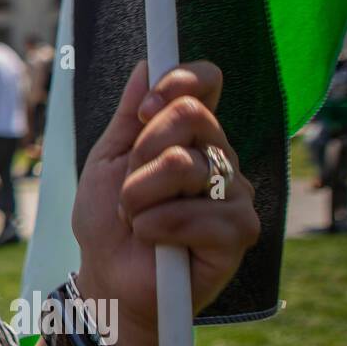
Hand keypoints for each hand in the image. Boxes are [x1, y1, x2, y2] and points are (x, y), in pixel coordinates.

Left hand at [71, 61, 259, 345]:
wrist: (107, 279)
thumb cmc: (106, 222)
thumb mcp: (106, 162)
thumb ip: (127, 118)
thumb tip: (147, 66)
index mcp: (188, 136)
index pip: (205, 83)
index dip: (179, 81)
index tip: (143, 109)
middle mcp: (218, 157)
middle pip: (191, 116)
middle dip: (142, 153)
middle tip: (129, 188)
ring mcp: (234, 193)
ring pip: (187, 165)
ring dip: (141, 196)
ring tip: (136, 219)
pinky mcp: (240, 233)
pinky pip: (202, 213)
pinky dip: (162, 226)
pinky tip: (154, 240)